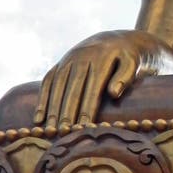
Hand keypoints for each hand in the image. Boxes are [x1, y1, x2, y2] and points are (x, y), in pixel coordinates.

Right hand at [34, 29, 172, 128]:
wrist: (117, 39)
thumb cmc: (128, 58)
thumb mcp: (133, 63)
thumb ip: (126, 77)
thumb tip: (113, 93)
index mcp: (101, 57)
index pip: (92, 87)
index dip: (87, 107)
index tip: (83, 127)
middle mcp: (82, 56)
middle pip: (72, 87)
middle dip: (67, 111)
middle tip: (63, 133)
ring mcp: (68, 58)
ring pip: (57, 85)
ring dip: (52, 108)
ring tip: (50, 130)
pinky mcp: (60, 63)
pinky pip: (48, 81)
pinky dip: (42, 99)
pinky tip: (39, 119)